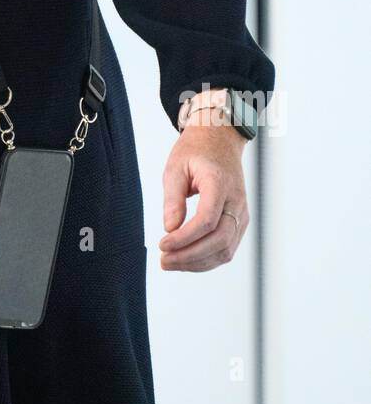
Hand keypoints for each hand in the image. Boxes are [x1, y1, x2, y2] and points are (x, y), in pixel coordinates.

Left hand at [159, 119, 248, 270]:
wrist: (219, 141)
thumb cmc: (196, 151)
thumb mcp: (175, 167)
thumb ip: (173, 198)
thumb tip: (169, 228)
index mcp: (220, 183)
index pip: (207, 220)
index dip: (184, 238)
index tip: (163, 243)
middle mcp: (236, 201)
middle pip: (219, 240)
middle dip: (189, 256)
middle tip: (164, 260)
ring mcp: (242, 213)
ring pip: (225, 250)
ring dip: (197, 262)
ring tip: (171, 263)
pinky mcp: (239, 222)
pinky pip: (227, 248)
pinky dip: (207, 259)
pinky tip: (186, 259)